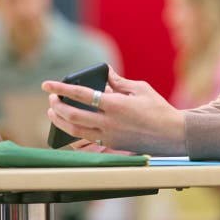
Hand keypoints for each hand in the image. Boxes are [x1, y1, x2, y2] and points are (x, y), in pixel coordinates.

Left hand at [42, 68, 185, 154]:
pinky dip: (72, 135)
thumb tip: (105, 73)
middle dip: (56, 106)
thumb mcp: (139, 89)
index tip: (46, 85)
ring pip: (75, 131)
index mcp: (115, 104)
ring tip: (52, 112)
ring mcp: (109, 137)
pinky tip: (67, 127)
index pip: (81, 94)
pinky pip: (86, 141)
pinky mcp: (112, 146)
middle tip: (51, 99)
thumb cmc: (158, 109)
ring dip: (60, 122)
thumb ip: (118, 82)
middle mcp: (109, 122)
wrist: (173, 135)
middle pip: (72, 115)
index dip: (61, 88)